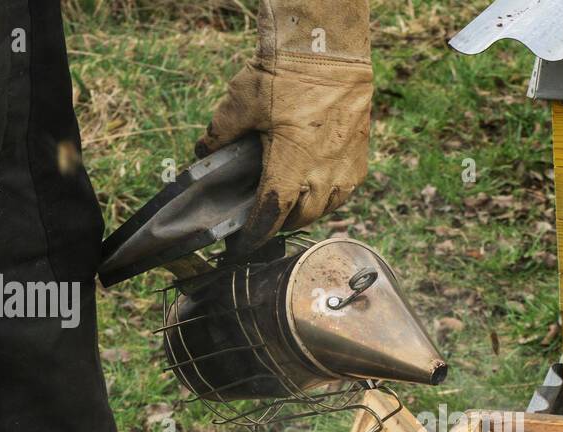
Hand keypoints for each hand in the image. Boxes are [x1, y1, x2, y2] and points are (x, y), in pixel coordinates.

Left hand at [196, 0, 371, 245]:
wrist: (331, 53)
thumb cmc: (286, 74)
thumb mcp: (240, 102)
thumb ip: (219, 134)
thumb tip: (203, 153)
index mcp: (291, 165)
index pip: (270, 217)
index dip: (253, 237)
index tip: (239, 248)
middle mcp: (323, 175)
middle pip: (298, 219)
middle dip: (277, 224)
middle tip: (259, 219)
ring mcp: (345, 171)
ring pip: (322, 211)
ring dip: (302, 213)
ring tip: (285, 204)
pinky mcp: (359, 162)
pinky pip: (341, 195)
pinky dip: (324, 199)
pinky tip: (311, 188)